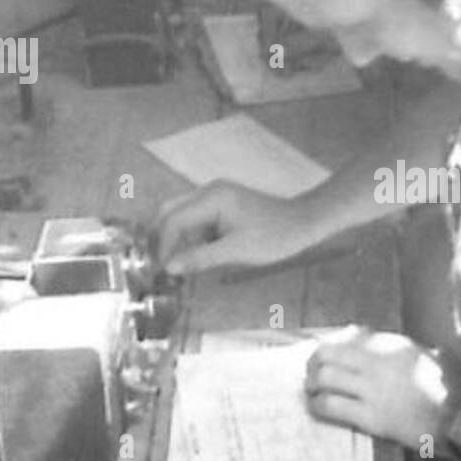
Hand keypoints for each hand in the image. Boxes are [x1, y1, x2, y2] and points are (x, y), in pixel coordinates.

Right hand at [153, 181, 316, 274]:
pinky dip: (188, 236)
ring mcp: (215, 196)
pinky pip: (195, 218)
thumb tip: (169, 267)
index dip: (162, 246)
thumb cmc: (275, 236)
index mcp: (212, 198)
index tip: (158, 269)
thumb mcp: (236, 251)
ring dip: (173, 238)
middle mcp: (209, 191)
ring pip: (180, 214)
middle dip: (160, 238)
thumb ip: (200, 258)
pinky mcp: (222, 204)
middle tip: (157, 265)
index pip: (173, 220)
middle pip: (169, 212)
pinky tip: (191, 255)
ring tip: (172, 264)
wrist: (303, 223)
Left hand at [304, 327, 451, 450]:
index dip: (331, 345)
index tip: (324, 354)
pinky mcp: (371, 416)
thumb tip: (377, 344)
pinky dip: (318, 405)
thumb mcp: (428, 354)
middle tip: (310, 372)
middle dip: (313, 362)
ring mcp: (373, 389)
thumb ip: (402, 348)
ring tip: (311, 391)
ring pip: (324, 377)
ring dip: (312, 384)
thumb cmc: (450, 387)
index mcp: (393, 344)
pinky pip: (331, 405)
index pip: (349, 337)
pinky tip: (317, 407)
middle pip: (328, 353)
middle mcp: (379, 361)